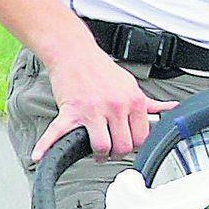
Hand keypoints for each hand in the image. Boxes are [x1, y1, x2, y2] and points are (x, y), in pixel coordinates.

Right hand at [31, 43, 176, 160]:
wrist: (74, 52)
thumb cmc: (101, 69)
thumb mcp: (130, 85)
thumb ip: (148, 103)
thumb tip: (170, 110)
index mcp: (133, 101)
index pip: (142, 137)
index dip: (135, 145)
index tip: (128, 145)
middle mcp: (115, 106)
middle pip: (123, 146)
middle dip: (117, 152)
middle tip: (112, 150)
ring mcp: (93, 110)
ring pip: (102, 146)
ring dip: (99, 153)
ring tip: (97, 151)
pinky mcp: (71, 110)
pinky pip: (58, 133)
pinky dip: (46, 146)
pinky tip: (39, 156)